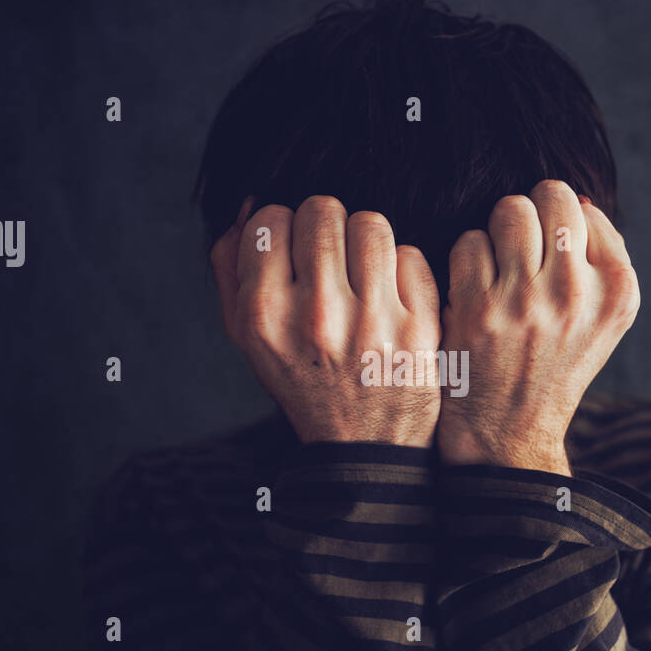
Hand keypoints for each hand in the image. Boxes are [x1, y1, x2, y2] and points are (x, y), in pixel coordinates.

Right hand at [210, 195, 442, 446]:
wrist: (362, 447)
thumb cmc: (302, 380)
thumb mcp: (247, 337)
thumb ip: (232, 267)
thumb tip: (251, 204)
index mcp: (265, 316)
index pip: (272, 219)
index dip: (283, 229)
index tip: (292, 254)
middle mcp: (316, 316)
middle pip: (322, 210)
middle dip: (325, 228)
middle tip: (331, 261)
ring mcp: (371, 321)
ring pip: (370, 223)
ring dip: (366, 241)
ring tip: (363, 272)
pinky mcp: (418, 327)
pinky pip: (410, 255)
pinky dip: (402, 270)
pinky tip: (391, 298)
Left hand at [437, 180, 640, 474]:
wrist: (510, 431)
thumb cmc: (554, 364)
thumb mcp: (604, 320)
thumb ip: (605, 257)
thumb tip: (580, 200)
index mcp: (617, 292)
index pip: (583, 205)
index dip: (558, 216)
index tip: (549, 248)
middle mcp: (577, 294)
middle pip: (549, 197)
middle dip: (530, 212)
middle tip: (521, 246)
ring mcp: (527, 301)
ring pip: (509, 211)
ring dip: (498, 230)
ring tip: (499, 263)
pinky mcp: (480, 310)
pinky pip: (470, 243)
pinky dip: (468, 258)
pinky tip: (474, 287)